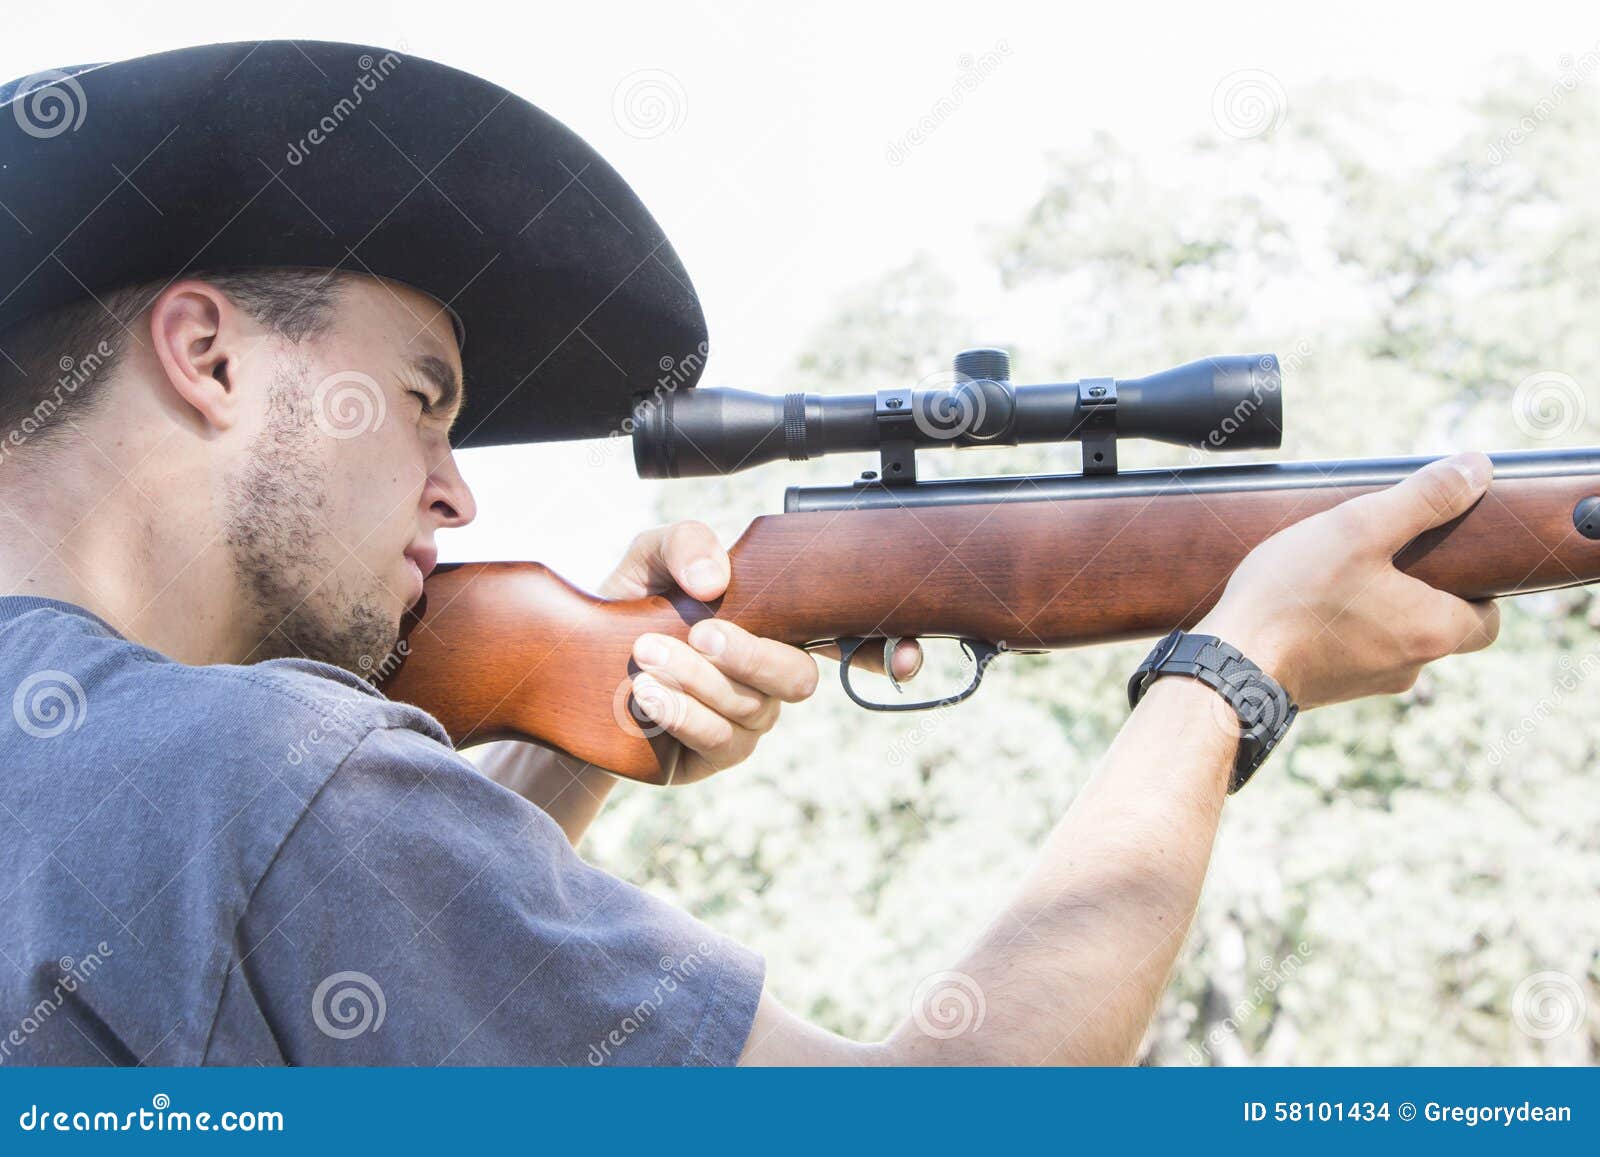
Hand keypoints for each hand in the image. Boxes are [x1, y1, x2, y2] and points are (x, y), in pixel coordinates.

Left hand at [599, 520, 921, 780]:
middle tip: (701, 633)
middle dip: (753, 656)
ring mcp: (746, 720)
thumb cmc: (632, 604)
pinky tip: (648, 694)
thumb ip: (687, 543)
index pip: (846, 639)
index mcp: (775, 625)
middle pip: (798, 678)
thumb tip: (718, 580)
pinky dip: (683, 714)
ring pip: (752, 708)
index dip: (883, 651)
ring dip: (699, 680)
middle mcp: (769, 677)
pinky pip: (716, 742)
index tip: (905, 657)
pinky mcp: (711, 755)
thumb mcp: (652, 556)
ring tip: (647, 657)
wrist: (575, 666)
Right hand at [1195, 452, 1501, 708]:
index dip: (1477, 588)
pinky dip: (1340, 630)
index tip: (1446, 558)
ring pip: (1390, 641)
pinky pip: (1350, 654)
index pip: (1487, 620)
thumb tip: (1478, 469)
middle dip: (1416, 590)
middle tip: (1382, 555)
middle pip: (1436, 626)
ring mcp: (1365, 685)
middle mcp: (1408, 667)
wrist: (1229, 667)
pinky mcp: (1327, 690)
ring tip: (1333, 574)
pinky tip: (1304, 604)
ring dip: (1374, 610)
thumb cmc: (1293, 597)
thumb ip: (1423, 498)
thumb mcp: (1358, 529)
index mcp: (1432, 631)